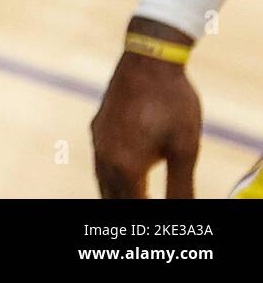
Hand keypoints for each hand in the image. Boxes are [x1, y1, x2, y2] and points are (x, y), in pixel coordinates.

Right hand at [91, 20, 201, 198]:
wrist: (148, 61)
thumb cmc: (171, 104)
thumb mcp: (185, 149)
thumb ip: (181, 187)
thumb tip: (182, 210)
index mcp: (126, 166)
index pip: (133, 206)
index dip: (144, 215)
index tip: (158, 221)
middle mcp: (105, 155)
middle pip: (111, 197)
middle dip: (124, 208)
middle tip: (137, 213)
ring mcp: (98, 138)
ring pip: (102, 178)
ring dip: (114, 195)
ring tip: (127, 201)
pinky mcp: (97, 124)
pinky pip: (99, 158)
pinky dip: (109, 173)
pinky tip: (118, 169)